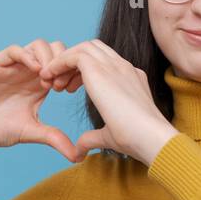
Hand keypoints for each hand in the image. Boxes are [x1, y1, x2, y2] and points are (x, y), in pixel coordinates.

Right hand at [0, 39, 89, 170]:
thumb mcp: (31, 132)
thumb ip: (54, 138)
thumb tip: (78, 156)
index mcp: (39, 83)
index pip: (62, 64)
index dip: (70, 72)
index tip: (70, 91)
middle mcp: (27, 71)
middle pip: (55, 49)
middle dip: (62, 62)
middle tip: (59, 85)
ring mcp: (12, 66)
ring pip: (37, 45)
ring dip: (47, 58)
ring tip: (47, 80)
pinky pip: (14, 50)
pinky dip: (28, 55)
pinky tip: (35, 71)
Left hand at [38, 39, 178, 164]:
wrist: (151, 138)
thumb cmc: (136, 141)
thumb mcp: (108, 136)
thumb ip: (92, 138)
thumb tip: (78, 151)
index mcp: (130, 78)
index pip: (103, 62)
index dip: (82, 72)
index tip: (69, 89)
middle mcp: (123, 68)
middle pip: (93, 50)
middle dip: (72, 63)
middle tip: (58, 86)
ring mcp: (114, 65)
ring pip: (83, 48)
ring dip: (63, 62)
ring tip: (51, 83)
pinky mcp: (101, 69)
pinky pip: (74, 55)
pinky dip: (58, 63)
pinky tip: (49, 78)